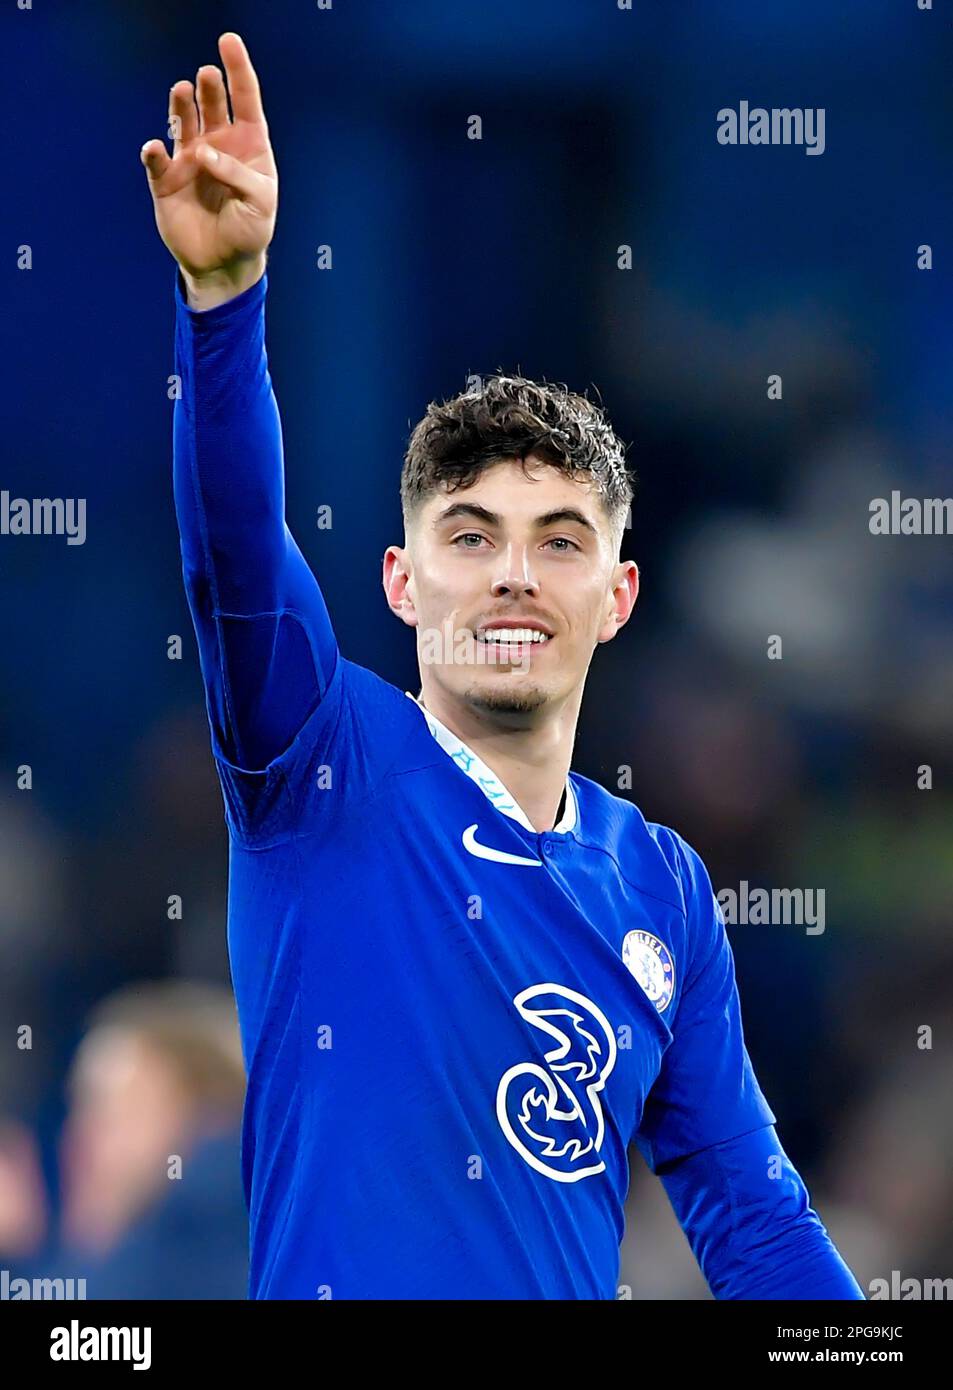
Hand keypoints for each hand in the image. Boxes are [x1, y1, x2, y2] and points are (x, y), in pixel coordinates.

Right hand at [140, 32, 277, 307]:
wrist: (225, 265)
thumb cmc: (251, 230)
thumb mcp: (260, 203)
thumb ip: (237, 174)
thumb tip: (202, 152)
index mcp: (248, 145)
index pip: (244, 100)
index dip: (237, 70)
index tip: (228, 41)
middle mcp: (217, 145)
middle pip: (211, 104)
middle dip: (208, 88)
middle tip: (204, 76)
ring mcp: (190, 160)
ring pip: (182, 121)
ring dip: (180, 104)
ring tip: (181, 90)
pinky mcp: (166, 181)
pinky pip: (156, 161)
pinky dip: (153, 152)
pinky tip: (155, 148)